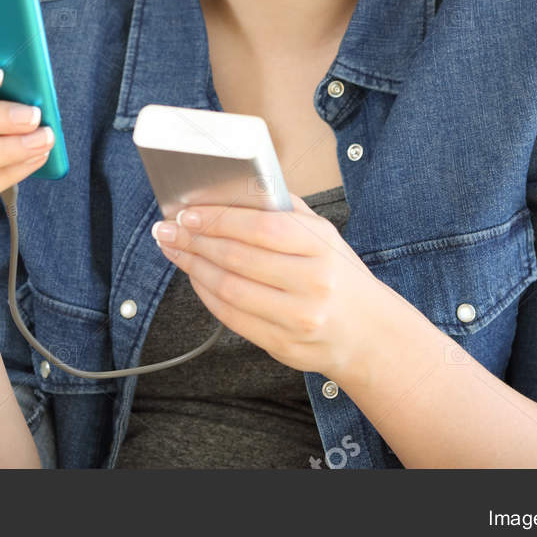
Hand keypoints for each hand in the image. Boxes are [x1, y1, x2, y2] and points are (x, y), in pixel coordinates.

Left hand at [151, 193, 399, 383]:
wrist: (368, 334)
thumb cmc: (338, 276)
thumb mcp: (324, 237)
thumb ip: (285, 211)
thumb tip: (232, 190)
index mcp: (322, 247)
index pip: (261, 226)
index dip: (218, 218)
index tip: (187, 212)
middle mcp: (312, 283)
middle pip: (238, 257)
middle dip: (194, 240)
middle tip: (167, 229)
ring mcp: (298, 318)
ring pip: (229, 288)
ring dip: (193, 266)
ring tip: (174, 249)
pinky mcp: (283, 345)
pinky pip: (231, 317)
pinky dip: (205, 293)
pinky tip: (194, 276)